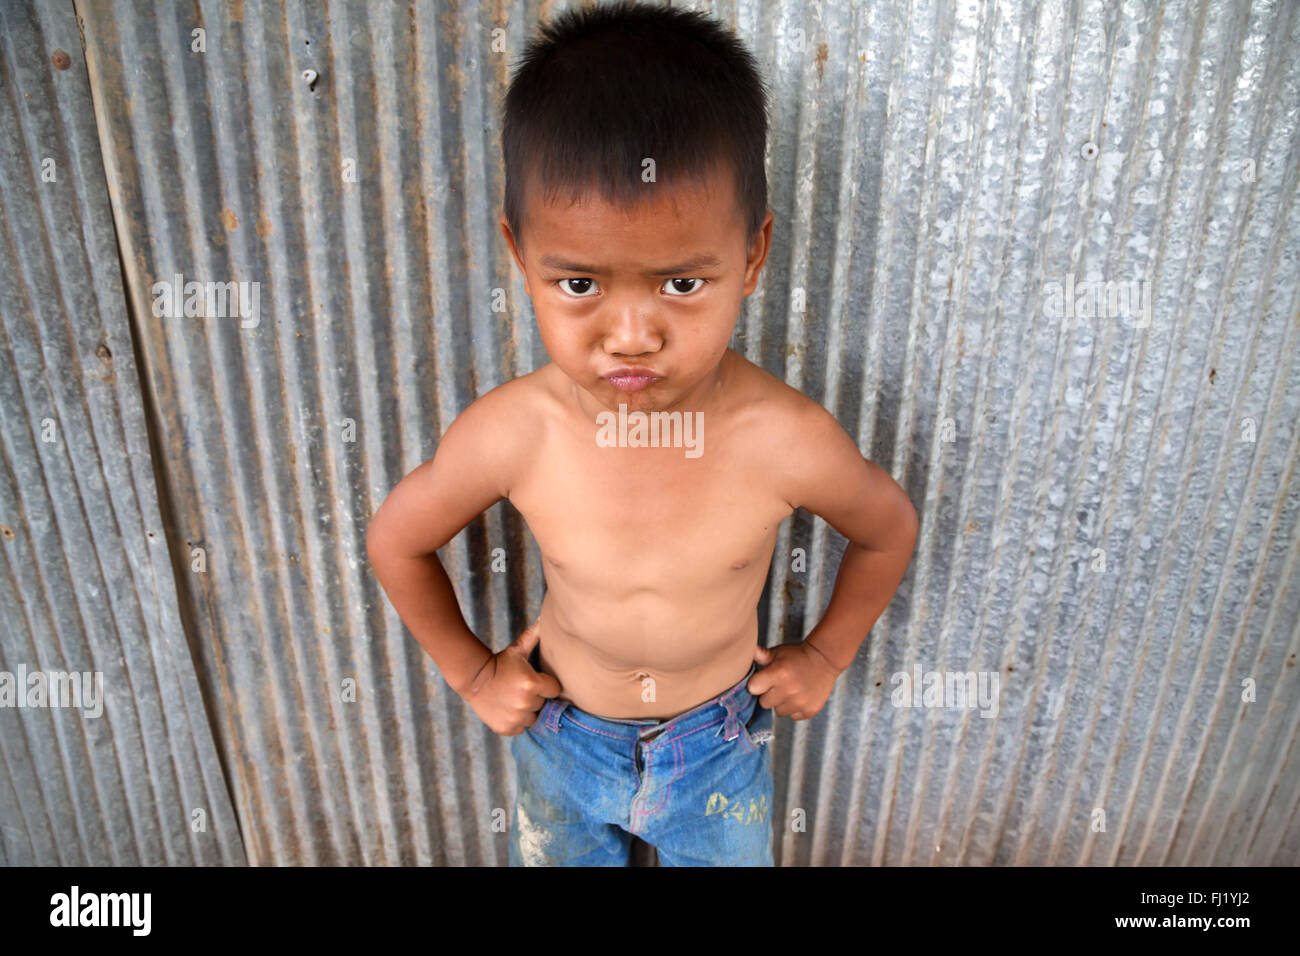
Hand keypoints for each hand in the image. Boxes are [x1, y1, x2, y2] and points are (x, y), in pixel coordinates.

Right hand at [462, 619, 561, 735]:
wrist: (473, 678)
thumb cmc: (499, 662)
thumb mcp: (517, 649)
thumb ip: (534, 636)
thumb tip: (546, 618)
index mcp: (532, 683)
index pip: (554, 689)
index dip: (546, 685)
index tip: (536, 680)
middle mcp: (525, 702)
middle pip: (542, 704)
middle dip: (535, 697)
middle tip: (520, 689)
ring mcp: (515, 717)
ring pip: (532, 718)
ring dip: (526, 711)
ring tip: (513, 699)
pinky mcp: (506, 728)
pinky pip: (520, 728)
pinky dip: (516, 722)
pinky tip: (507, 709)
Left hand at [747, 640, 841, 719]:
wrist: (825, 659)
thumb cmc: (797, 655)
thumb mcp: (778, 653)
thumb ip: (760, 656)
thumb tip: (743, 651)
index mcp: (777, 673)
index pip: (753, 689)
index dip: (757, 685)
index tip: (763, 680)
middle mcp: (788, 690)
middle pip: (764, 703)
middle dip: (769, 694)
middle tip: (779, 685)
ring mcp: (800, 702)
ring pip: (778, 711)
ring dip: (782, 703)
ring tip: (791, 689)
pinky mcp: (810, 710)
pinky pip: (793, 716)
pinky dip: (795, 708)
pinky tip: (800, 696)